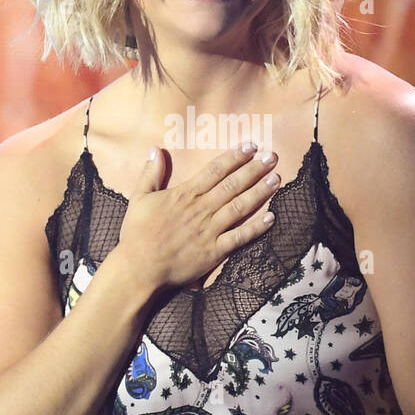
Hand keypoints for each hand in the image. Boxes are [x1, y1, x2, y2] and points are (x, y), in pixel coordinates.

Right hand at [115, 142, 280, 293]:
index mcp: (185, 195)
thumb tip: (154, 148)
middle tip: (274, 157)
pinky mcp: (215, 252)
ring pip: (240, 207)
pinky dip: (256, 228)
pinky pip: (240, 237)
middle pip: (233, 185)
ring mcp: (210, 230)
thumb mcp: (139, 198)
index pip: (215, 170)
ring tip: (277, 179)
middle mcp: (201, 209)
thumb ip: (150, 173)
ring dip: (260, 192)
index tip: (251, 146)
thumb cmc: (137, 234)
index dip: (235, 157)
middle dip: (255, 170)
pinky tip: (271, 218)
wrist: (140, 269)